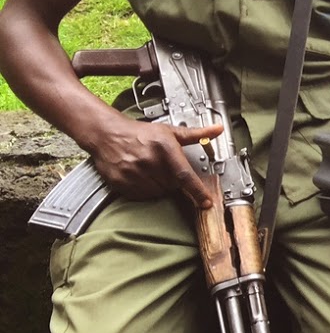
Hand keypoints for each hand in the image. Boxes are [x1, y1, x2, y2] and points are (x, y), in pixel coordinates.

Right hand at [89, 118, 220, 209]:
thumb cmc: (140, 133)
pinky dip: (146, 190)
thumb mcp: (170, 131)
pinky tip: (142, 176)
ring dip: (160, 185)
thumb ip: (196, 134)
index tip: (206, 202)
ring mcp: (133, 174)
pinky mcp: (121, 183)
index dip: (197, 191)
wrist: (108, 134)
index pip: (185, 175)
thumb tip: (218, 130)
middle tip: (165, 168)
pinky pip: (142, 195)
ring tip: (152, 170)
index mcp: (164, 148)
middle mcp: (149, 161)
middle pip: (173, 185)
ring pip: (158, 192)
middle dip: (174, 180)